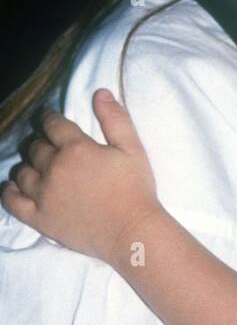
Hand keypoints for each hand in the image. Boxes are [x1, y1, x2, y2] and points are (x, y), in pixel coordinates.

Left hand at [0, 89, 161, 265]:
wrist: (131, 231)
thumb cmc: (136, 189)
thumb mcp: (133, 148)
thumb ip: (115, 119)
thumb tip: (100, 92)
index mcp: (76, 148)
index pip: (53, 125)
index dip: (49, 118)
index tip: (48, 118)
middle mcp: (54, 168)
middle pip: (36, 148)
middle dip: (40, 142)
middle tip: (48, 144)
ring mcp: (43, 195)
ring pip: (22, 171)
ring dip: (27, 164)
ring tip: (36, 165)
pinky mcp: (39, 218)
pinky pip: (13, 201)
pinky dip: (9, 191)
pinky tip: (14, 186)